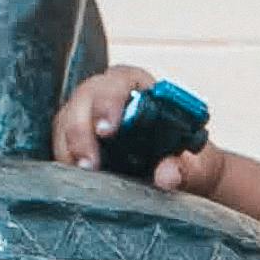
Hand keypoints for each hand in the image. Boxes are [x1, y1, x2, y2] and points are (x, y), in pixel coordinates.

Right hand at [52, 63, 224, 195]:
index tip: (108, 131)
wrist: (183, 174)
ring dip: (70, 148)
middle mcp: (110, 96)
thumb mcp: (198, 166)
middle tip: (89, 163)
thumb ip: (187, 169)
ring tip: (83, 175)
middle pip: (85, 99)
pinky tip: (76, 177)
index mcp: (140, 87)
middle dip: (81, 129)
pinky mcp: (77, 139)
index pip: (119, 82)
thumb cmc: (188, 159)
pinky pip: (61, 143)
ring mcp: (89, 116)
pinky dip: (65, 159)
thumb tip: (168, 175)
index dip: (110, 103)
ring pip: (66, 120)